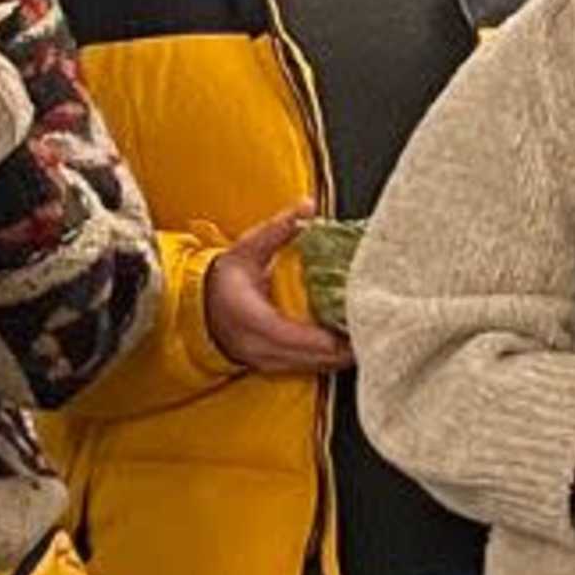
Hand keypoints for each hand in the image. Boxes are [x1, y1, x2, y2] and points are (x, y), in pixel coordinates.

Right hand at [202, 206, 353, 375]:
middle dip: (345, 348)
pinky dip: (328, 359)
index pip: (294, 336)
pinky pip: (307, 368)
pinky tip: (347, 346)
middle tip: (377, 331)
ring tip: (368, 339)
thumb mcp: (248, 249)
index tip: (355, 327)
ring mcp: (265, 361)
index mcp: (252, 319)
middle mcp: (259, 347)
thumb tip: (307, 206)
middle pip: (312, 358)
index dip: (327, 338)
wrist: (197, 308)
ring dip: (340, 357)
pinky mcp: (272, 366)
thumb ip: (279, 229)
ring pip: (312, 367)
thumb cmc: (222, 279)